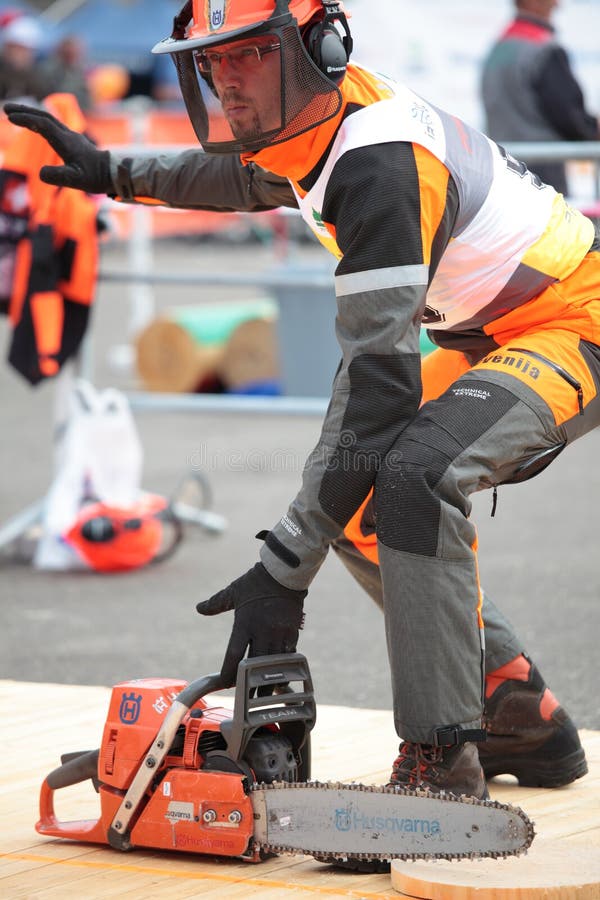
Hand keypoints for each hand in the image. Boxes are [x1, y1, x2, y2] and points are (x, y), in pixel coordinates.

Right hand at [3, 103, 111, 193]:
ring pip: (49, 120)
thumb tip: (40, 173)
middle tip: (6, 108)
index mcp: (66, 142)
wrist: (112, 173)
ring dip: (31, 115)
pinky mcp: (72, 141)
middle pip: (44, 117)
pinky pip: (53, 126)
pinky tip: (33, 124)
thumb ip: (58, 177)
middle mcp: (68, 135)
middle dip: (25, 111)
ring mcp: (71, 136)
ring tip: (14, 114)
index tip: (10, 117)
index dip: (27, 119)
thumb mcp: (76, 181)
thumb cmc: (94, 178)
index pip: (43, 125)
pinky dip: (40, 122)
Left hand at [196, 562, 306, 686]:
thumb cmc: (255, 582)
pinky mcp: (292, 632)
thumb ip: (216, 603)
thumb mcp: (233, 591)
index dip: (229, 673)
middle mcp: (261, 631)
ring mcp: (278, 632)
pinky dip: (283, 665)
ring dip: (267, 678)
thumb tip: (199, 608)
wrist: (284, 573)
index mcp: (244, 623)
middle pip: (254, 664)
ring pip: (273, 663)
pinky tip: (280, 674)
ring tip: (263, 693)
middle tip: (245, 697)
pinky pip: (288, 654)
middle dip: (249, 682)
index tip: (226, 684)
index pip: (234, 655)